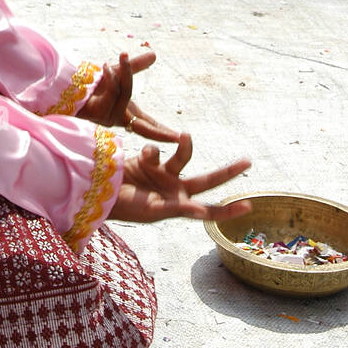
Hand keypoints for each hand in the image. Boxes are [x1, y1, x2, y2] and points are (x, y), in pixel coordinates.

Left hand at [80, 51, 180, 142]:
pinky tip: (108, 65)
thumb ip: (136, 67)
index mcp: (127, 112)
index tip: (180, 138)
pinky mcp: (97, 112)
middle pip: (144, 127)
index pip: (150, 125)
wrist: (66, 84)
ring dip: (124, 73)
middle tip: (177, 137)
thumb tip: (154, 55)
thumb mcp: (118, 73)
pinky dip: (112, 76)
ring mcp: (107, 117)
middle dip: (160, 133)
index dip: (164, 132)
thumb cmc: (91, 82)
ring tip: (121, 55)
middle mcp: (119, 118)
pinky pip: (112, 92)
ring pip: (125, 95)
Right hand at [109, 134, 251, 224]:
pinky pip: (158, 151)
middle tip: (248, 161)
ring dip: (186, 146)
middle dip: (227, 171)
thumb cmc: (126, 208)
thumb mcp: (153, 210)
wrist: (98, 191)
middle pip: (208, 180)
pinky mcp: (149, 160)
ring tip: (184, 136)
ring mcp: (163, 174)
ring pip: (184, 156)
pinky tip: (144, 156)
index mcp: (179, 207)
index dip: (228, 210)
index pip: (209, 211)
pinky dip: (153, 152)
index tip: (249, 206)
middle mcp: (174, 190)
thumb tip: (201, 211)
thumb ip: (178, 208)